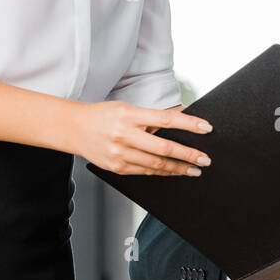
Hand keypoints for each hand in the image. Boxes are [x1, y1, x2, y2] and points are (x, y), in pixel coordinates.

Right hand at [70, 101, 212, 175]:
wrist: (73, 128)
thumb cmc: (103, 115)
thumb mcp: (128, 108)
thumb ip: (152, 117)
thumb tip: (182, 119)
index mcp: (129, 115)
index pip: (166, 120)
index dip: (189, 124)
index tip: (207, 128)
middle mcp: (124, 135)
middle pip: (164, 148)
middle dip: (188, 155)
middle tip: (205, 159)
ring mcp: (119, 154)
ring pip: (156, 164)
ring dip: (179, 168)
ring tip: (195, 169)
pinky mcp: (117, 167)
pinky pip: (145, 172)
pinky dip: (162, 172)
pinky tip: (175, 171)